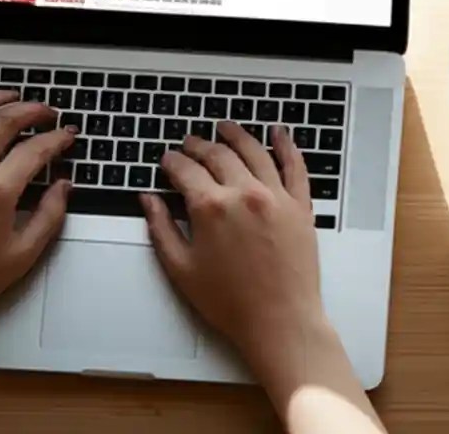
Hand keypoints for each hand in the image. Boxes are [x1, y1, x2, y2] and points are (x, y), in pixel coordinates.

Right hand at [141, 122, 324, 373]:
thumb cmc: (230, 303)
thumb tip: (148, 200)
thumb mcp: (181, 269)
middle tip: (190, 142)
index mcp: (210, 207)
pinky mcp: (300, 206)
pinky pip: (294, 166)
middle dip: (199, 145)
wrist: (280, 322)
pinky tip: (279, 133)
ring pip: (253, 151)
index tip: (168, 159)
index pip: (185, 170)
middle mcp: (243, 193)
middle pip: (217, 154)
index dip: (172, 161)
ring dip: (236, 135)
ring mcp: (275, 196)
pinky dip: (286, 145)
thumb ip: (161, 229)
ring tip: (225, 127)